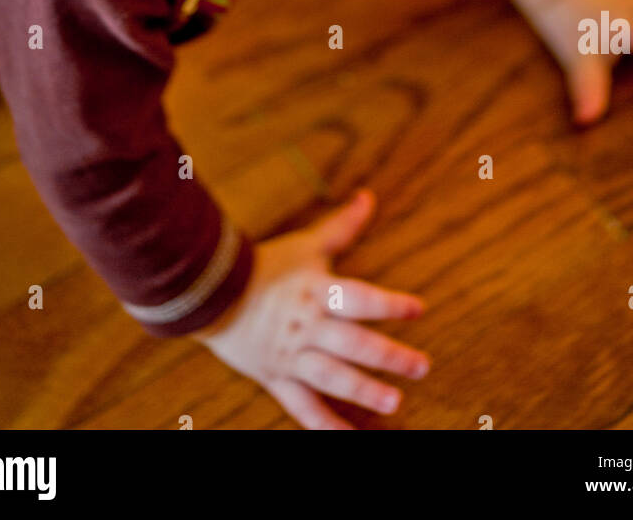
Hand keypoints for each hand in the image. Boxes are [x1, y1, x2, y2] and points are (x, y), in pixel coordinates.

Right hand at [191, 188, 429, 429]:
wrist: (211, 291)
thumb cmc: (266, 265)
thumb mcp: (307, 244)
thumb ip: (342, 227)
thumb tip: (368, 196)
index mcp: (316, 291)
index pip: (359, 297)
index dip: (388, 303)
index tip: (418, 309)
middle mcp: (307, 325)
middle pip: (353, 343)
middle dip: (389, 356)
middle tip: (422, 367)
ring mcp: (291, 355)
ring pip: (332, 377)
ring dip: (364, 391)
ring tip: (394, 403)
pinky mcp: (276, 377)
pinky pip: (302, 406)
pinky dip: (325, 425)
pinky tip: (349, 436)